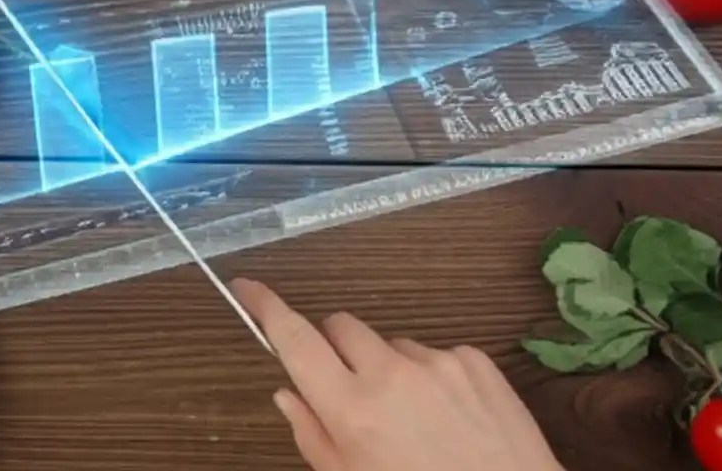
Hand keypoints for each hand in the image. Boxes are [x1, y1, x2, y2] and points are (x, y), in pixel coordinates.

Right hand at [232, 278, 563, 470]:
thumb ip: (313, 435)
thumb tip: (287, 393)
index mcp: (352, 410)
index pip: (295, 338)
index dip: (264, 306)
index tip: (246, 287)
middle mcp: (391, 375)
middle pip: (341, 326)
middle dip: (334, 348)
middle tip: (347, 388)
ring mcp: (437, 362)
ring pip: (390, 343)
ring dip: (388, 367)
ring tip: (411, 418)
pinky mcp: (474, 360)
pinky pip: (436, 353)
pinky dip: (431, 376)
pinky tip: (447, 416)